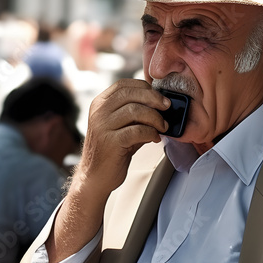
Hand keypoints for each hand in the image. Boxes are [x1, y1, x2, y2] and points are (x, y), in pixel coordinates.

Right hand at [73, 79, 168, 200]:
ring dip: (155, 118)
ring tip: (162, 127)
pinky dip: (151, 133)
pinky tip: (155, 138)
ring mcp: (103, 126)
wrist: (95, 177)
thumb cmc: (112, 150)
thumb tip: (161, 103)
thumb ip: (135, 112)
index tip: (159, 97)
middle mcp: (98, 112)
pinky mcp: (111, 142)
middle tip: (167, 107)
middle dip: (154, 99)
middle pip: (130, 94)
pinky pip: (137, 130)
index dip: (144, 87)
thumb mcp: (120, 126)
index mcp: (99, 103)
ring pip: (135, 110)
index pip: (124, 85)